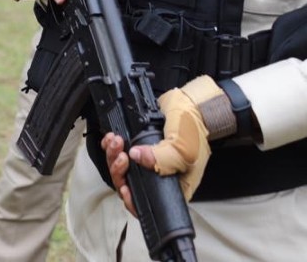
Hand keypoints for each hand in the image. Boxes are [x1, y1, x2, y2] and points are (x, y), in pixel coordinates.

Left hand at [107, 76, 232, 202]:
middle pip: (129, 183)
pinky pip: (117, 151)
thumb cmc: (195, 131)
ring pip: (121, 167)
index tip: (126, 188)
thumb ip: (162, 159)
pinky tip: (111, 138)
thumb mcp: (184, 149)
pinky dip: (110, 146)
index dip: (133, 199)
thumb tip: (136, 157)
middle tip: (122, 156)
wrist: (190, 105)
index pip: (149, 201)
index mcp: (172, 184)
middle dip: (119, 170)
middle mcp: (157, 175)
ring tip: (117, 141)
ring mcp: (145, 160)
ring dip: (113, 155)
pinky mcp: (136, 145)